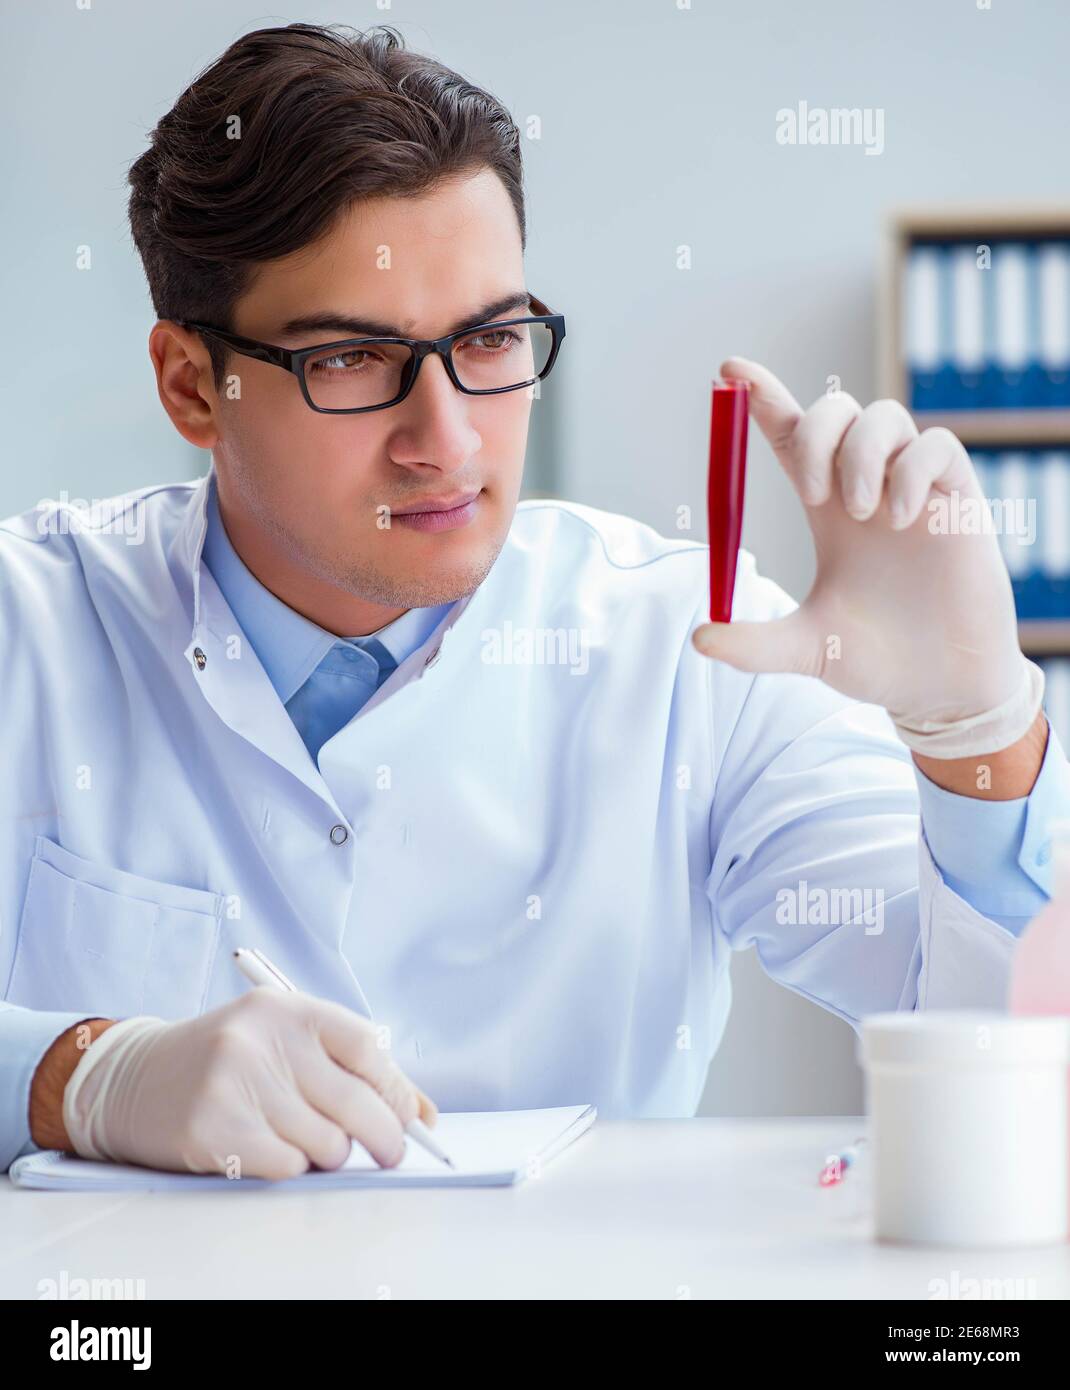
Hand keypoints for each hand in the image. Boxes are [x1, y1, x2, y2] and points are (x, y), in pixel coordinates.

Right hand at [62, 988, 438, 1178]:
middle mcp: (260, 1039)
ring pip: (325, 1143)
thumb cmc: (228, 1062)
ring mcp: (232, 1083)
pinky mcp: (211, 1129)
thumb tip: (423, 1115)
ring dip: (326, 1152)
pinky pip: (287, 1167)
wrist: (134, 1078)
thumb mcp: (286, 1043)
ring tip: (299, 1136)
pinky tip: (265, 1147)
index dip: (398, 1089)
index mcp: (287, 1009)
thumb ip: (352, 1068)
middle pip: (355, 1103)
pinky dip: (290, 1166)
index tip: (413, 1120)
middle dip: (384, 1137)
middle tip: (388, 1152)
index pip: (366, 1047)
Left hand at [692, 358, 1031, 747]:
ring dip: (863, 455)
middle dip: (816, 432)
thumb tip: (699, 638)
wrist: (941, 686)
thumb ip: (754, 644)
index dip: (762, 399)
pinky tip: (902, 520)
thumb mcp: (806, 649)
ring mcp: (914, 489)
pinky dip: (911, 469)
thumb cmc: (876, 663)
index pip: (790, 436)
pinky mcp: (958, 498)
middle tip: (814, 493)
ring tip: (866, 515)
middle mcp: (866, 489)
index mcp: (826, 510)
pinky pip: (935, 445)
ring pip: (885, 416)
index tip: (729, 372)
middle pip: (835, 411)